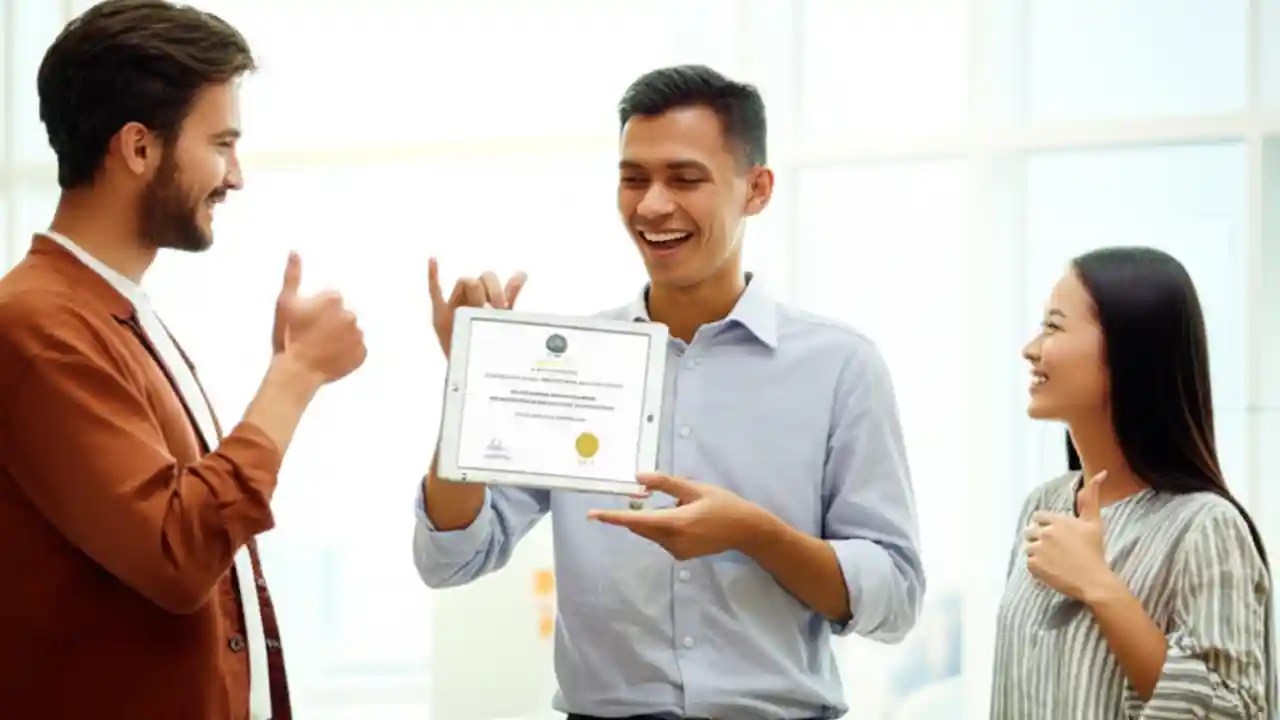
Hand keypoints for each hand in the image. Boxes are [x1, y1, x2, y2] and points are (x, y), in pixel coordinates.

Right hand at [273, 252, 366, 382]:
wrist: (296, 371)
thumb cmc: (287, 335)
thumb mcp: (285, 302)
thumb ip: (293, 275)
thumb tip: (295, 251)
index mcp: (334, 299)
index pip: (331, 301)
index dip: (317, 311)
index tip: (307, 322)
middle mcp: (351, 315)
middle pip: (342, 316)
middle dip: (330, 324)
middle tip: (313, 337)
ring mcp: (358, 336)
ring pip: (350, 332)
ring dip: (340, 338)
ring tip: (322, 348)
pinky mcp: (362, 354)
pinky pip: (356, 350)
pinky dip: (347, 353)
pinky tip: (331, 357)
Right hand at [428, 258, 525, 357]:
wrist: (469, 373)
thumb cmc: (486, 348)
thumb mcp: (502, 323)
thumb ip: (509, 299)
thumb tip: (521, 274)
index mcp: (489, 299)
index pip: (497, 280)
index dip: (503, 286)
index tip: (507, 303)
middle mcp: (473, 298)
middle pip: (485, 277)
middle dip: (494, 289)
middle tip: (499, 308)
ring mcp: (456, 305)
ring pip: (466, 281)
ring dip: (476, 292)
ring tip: (482, 311)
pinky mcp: (440, 315)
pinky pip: (433, 290)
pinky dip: (432, 274)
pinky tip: (433, 260)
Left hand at [587, 473, 770, 559]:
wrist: (746, 530)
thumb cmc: (723, 504)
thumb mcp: (695, 488)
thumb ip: (666, 484)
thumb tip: (638, 478)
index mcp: (675, 523)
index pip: (636, 521)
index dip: (613, 517)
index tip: (592, 514)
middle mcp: (672, 541)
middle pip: (641, 527)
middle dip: (637, 512)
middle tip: (644, 496)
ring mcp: (676, 551)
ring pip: (652, 532)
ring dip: (656, 518)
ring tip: (686, 507)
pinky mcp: (681, 555)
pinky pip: (662, 537)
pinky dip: (664, 526)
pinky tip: (688, 518)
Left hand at [1024, 470, 1115, 601]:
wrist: (1094, 580)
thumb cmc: (1095, 551)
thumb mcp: (1094, 522)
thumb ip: (1091, 498)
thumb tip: (1101, 473)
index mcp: (1057, 520)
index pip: (1038, 517)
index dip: (1046, 525)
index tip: (1057, 536)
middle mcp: (1045, 532)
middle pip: (1030, 531)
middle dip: (1040, 539)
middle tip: (1057, 551)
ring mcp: (1038, 549)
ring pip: (1028, 547)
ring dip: (1038, 553)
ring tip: (1056, 561)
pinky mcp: (1034, 565)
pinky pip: (1028, 563)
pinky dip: (1037, 567)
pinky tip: (1053, 569)